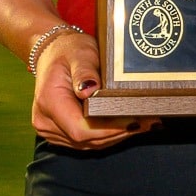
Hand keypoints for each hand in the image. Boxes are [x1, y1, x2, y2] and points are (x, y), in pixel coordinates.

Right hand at [31, 31, 157, 149]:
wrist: (54, 53)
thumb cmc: (69, 51)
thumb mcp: (80, 54)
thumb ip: (84, 71)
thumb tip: (89, 90)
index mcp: (49, 102)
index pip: (80, 129)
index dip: (110, 130)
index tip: (135, 122)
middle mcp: (46, 121)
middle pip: (87, 140)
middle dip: (119, 133)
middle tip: (150, 122)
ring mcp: (51, 130)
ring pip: (88, 144)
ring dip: (117, 136)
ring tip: (145, 124)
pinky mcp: (60, 133)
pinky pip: (86, 141)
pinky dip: (108, 135)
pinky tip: (128, 125)